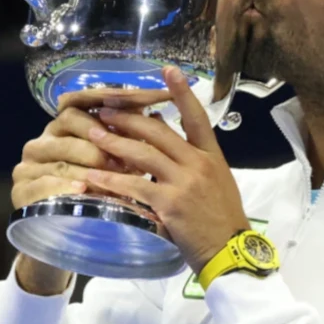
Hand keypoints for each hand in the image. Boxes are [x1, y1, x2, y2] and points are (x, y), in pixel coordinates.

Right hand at [9, 87, 169, 294]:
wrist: (67, 240)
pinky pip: (41, 183)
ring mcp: (29, 164)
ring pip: (59, 152)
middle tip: (127, 145)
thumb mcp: (116, 169)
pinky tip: (83, 189)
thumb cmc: (99, 199)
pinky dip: (64, 186)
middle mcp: (45, 138)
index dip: (114, 97)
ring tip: (111, 170)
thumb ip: (128, 143)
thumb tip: (159, 117)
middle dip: (102, 132)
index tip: (147, 98)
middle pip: (70, 120)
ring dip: (86, 159)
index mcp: (66, 126)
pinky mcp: (20, 190)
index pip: (85, 99)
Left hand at [82, 66, 250, 272]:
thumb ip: (193, 162)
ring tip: (93, 132)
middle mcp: (199, 164)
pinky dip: (111, 179)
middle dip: (129, 117)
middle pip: (159, 131)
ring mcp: (184, 183)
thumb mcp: (216, 184)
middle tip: (105, 108)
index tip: (168, 71)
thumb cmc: (222, 221)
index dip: (182, 93)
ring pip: (143, 153)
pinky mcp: (170, 204)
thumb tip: (165, 139)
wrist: (230, 252)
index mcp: (212, 157)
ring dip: (114, 141)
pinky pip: (134, 186)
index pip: (197, 118)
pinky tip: (93, 175)